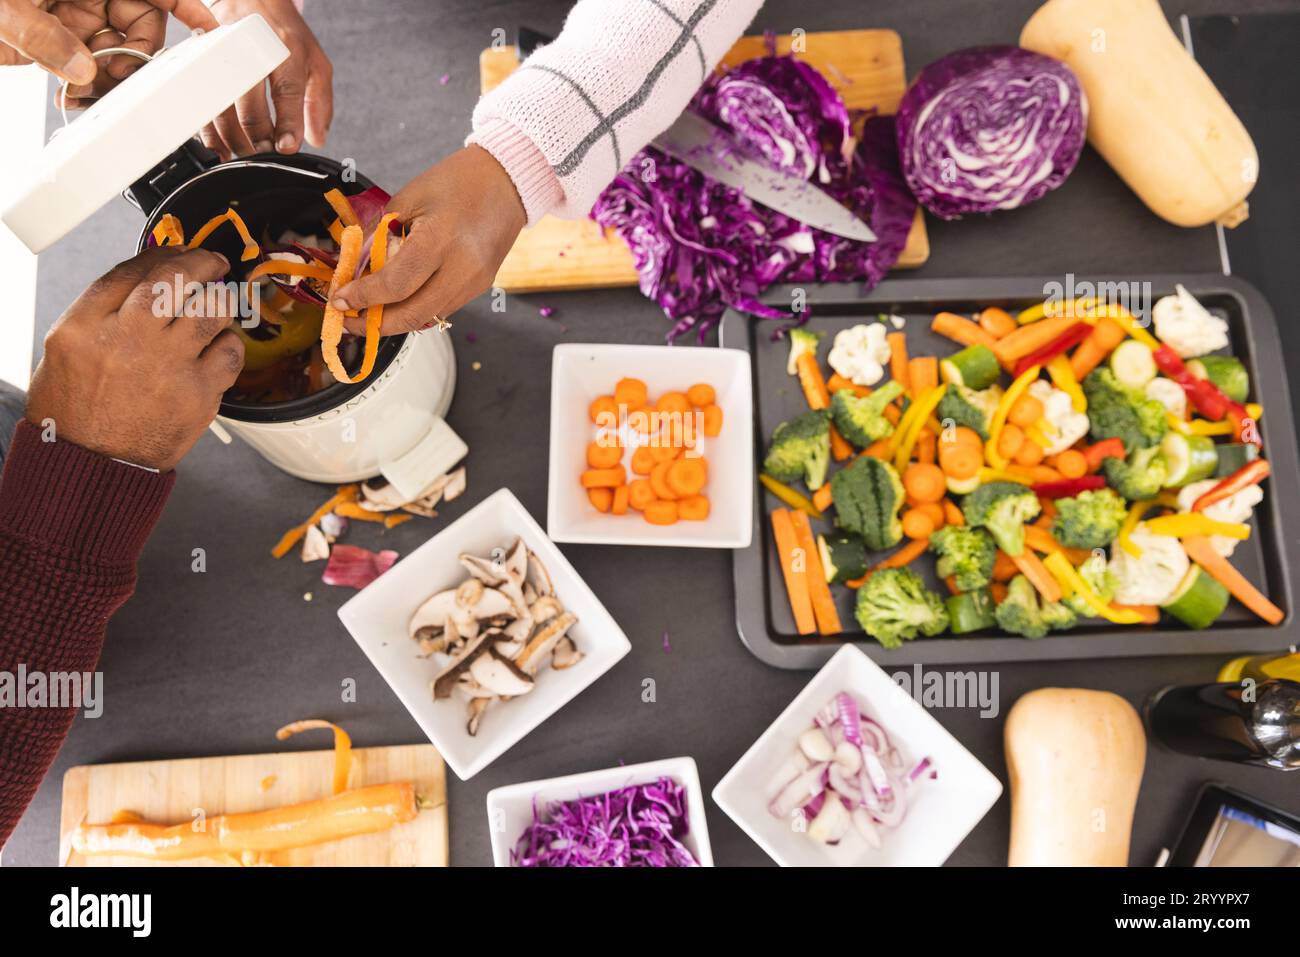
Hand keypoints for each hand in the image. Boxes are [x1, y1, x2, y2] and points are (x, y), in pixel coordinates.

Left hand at [0, 2, 217, 103]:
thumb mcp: (4, 8)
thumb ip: (45, 36)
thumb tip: (83, 70)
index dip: (183, 4)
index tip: (209, 27)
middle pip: (136, 22)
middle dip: (136, 54)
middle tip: (121, 77)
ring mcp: (65, 14)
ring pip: (114, 50)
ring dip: (111, 79)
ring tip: (88, 93)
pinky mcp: (50, 39)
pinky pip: (85, 67)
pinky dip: (87, 88)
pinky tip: (77, 97)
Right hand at [26, 247, 244, 471]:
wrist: (91, 467)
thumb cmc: (76, 413)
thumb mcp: (65, 351)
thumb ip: (102, 313)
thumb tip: (147, 278)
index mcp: (85, 326)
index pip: (131, 270)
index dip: (164, 252)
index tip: (181, 249)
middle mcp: (126, 340)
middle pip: (175, 279)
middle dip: (203, 262)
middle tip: (215, 262)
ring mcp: (166, 366)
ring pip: (211, 309)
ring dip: (221, 300)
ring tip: (220, 302)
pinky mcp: (198, 394)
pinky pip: (230, 351)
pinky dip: (230, 343)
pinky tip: (221, 346)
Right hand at [196, 0, 331, 157]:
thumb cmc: (284, 33)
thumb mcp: (315, 62)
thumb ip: (320, 102)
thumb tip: (317, 138)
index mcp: (285, 50)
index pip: (287, 91)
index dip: (287, 122)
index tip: (285, 147)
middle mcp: (252, 49)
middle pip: (250, 102)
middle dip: (256, 136)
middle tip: (264, 153)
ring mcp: (224, 53)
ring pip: (221, 103)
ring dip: (231, 137)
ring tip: (244, 153)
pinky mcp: (204, 58)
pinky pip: (202, 100)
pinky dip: (209, 128)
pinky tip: (219, 144)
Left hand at [333, 146, 526, 334]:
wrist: (507, 181)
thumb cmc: (458, 181)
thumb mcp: (409, 198)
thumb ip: (379, 234)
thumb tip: (355, 267)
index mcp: (440, 239)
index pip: (394, 285)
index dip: (362, 298)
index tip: (340, 299)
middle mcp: (461, 268)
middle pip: (412, 315)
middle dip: (375, 323)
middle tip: (349, 319)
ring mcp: (474, 282)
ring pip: (427, 317)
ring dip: (394, 320)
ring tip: (368, 311)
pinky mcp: (480, 286)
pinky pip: (442, 308)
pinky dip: (416, 308)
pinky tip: (398, 300)